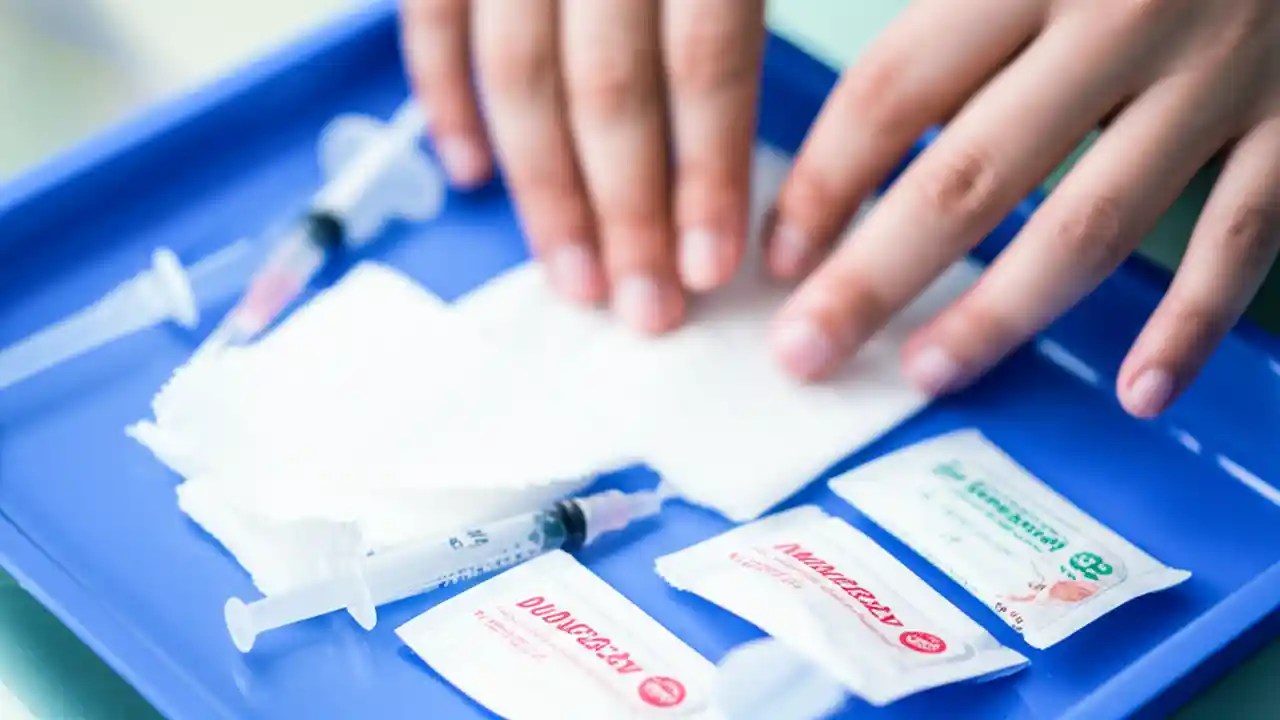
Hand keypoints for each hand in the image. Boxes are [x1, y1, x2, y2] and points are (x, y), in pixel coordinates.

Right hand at [400, 0, 765, 332]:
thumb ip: (732, 24)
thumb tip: (730, 167)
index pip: (705, 60)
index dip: (707, 171)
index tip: (709, 268)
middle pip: (608, 88)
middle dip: (627, 212)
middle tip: (644, 308)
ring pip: (517, 73)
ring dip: (543, 188)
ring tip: (575, 280)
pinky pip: (432, 20)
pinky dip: (445, 100)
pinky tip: (472, 176)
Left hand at [768, 0, 1278, 417]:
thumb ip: (943, 8)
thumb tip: (855, 107)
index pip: (894, 92)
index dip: (823, 184)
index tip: (777, 256)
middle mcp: (1121, 19)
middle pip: (969, 177)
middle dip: (873, 278)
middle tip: (806, 351)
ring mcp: (1217, 78)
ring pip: (1087, 226)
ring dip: (996, 316)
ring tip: (924, 371)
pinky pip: (1242, 241)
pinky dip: (1192, 325)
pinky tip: (1139, 391)